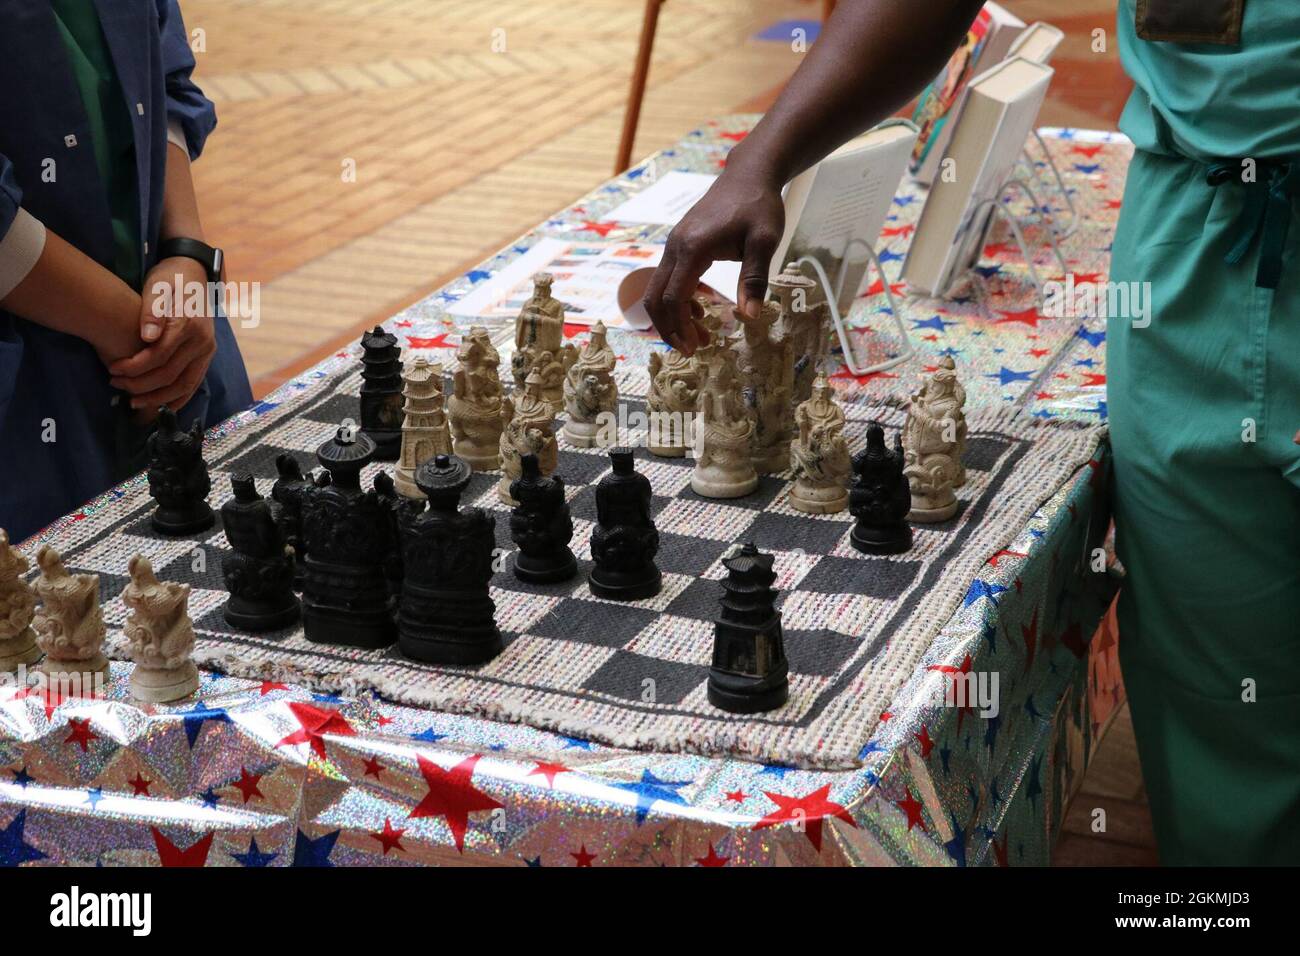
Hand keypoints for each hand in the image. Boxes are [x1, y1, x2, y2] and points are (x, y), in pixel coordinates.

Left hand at [108, 257, 216, 415]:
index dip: (134, 367)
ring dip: (158, 399)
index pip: (159, 356)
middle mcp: (202, 342)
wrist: (194, 274)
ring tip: (133, 402)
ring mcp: (207, 351)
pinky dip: (177, 399)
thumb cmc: (170, 279)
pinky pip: (194, 385)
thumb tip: (147, 336)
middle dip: (141, 385)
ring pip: (184, 386)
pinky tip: (160, 406)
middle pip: (170, 375)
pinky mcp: (206, 357)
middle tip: (116, 385)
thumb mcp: (157, 286)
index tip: (113, 370)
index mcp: (189, 325)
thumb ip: (152, 310)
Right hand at [642, 156, 785, 354]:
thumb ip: (754, 278)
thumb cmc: (759, 205)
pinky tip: (701, 309)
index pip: (673, 298)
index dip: (680, 327)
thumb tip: (749, 316)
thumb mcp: (765, 241)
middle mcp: (676, 246)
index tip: (696, 348)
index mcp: (692, 248)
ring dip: (673, 316)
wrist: (749, 174)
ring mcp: (675, 244)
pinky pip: (668, 278)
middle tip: (692, 350)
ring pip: (658, 289)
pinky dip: (678, 300)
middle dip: (669, 328)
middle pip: (655, 298)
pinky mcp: (680, 244)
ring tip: (701, 334)